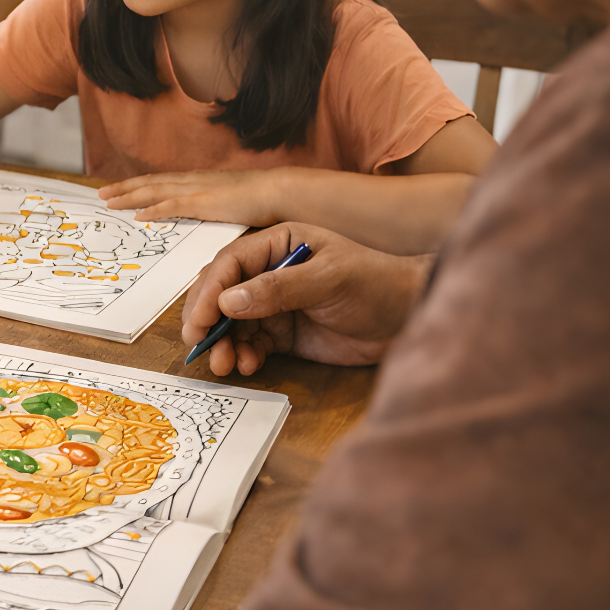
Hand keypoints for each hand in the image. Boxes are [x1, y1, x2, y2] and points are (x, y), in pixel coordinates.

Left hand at [100, 168, 287, 224]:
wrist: (284, 194)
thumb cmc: (263, 202)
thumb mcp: (231, 206)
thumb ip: (214, 212)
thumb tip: (205, 223)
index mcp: (200, 182)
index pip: (163, 182)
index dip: (139, 186)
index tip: (120, 190)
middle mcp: (195, 182)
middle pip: (152, 183)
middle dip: (125, 188)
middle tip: (101, 193)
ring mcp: (200, 190)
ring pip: (156, 191)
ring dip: (130, 196)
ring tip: (109, 201)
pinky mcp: (207, 202)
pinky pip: (175, 206)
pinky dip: (155, 210)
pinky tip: (138, 216)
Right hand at [181, 223, 430, 375]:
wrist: (412, 317)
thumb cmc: (376, 285)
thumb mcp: (328, 281)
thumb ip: (278, 289)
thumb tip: (227, 302)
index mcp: (278, 244)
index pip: (230, 263)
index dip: (209, 291)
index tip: (199, 320)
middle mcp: (270, 271)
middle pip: (222, 292)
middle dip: (207, 319)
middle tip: (197, 344)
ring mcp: (276, 304)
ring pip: (232, 322)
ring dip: (223, 343)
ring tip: (224, 364)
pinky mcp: (285, 333)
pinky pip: (252, 343)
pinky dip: (244, 355)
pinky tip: (249, 365)